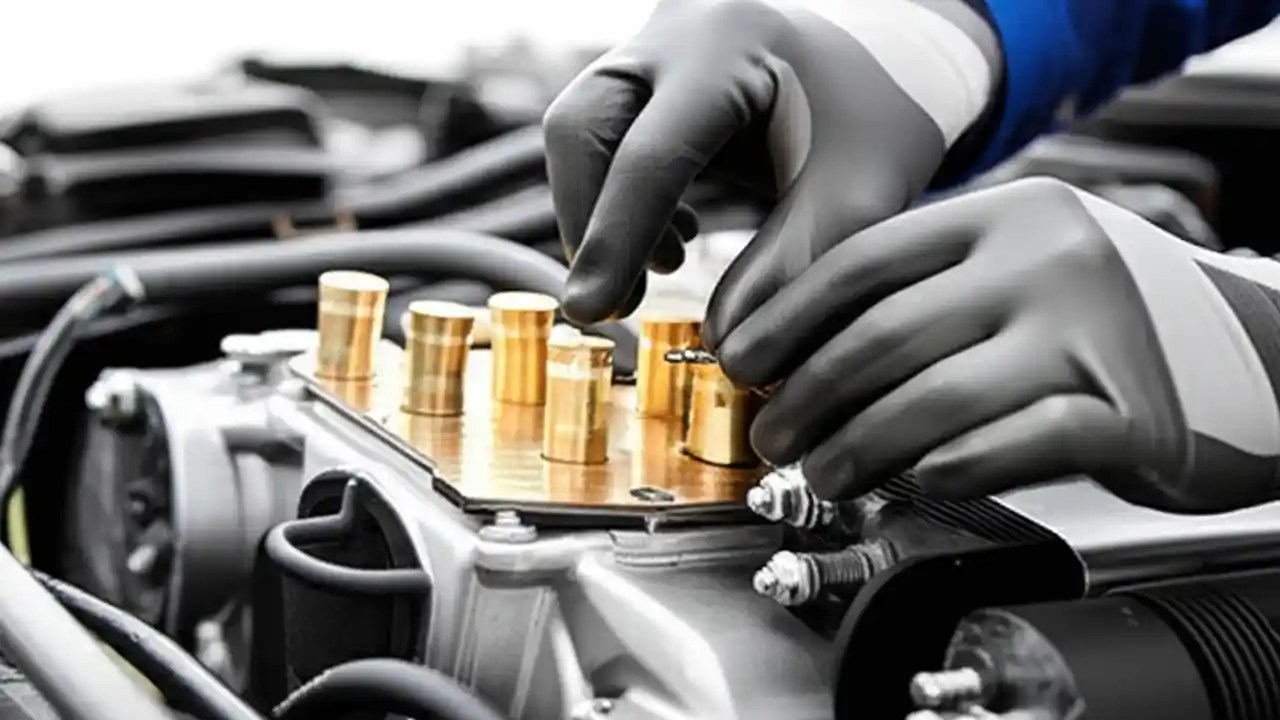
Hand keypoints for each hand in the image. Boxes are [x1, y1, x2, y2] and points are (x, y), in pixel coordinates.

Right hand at [543, 0, 1000, 331]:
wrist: (883, 70)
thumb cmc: (876, 124)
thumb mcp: (855, 198)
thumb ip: (790, 268)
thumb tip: (723, 344)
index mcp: (733, 46)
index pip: (651, 152)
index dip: (616, 240)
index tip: (593, 312)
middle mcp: (676, 31)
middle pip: (581, 126)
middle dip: (589, 225)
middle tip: (614, 305)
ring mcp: (652, 45)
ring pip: (578, 132)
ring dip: (599, 217)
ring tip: (654, 275)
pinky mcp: (642, 75)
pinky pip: (596, 136)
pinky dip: (615, 201)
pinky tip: (669, 242)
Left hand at [720, 178, 1279, 513]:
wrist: (1246, 356)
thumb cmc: (1097, 321)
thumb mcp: (1014, 270)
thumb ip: (923, 293)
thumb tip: (795, 349)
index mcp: (1006, 215)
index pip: (864, 260)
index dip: (788, 318)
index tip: (745, 362)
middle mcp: (1048, 260)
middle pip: (885, 335)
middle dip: (808, 396)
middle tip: (775, 434)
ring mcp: (1091, 333)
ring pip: (935, 397)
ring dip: (858, 447)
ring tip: (823, 473)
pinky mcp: (1127, 412)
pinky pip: (1015, 444)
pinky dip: (950, 468)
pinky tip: (918, 480)